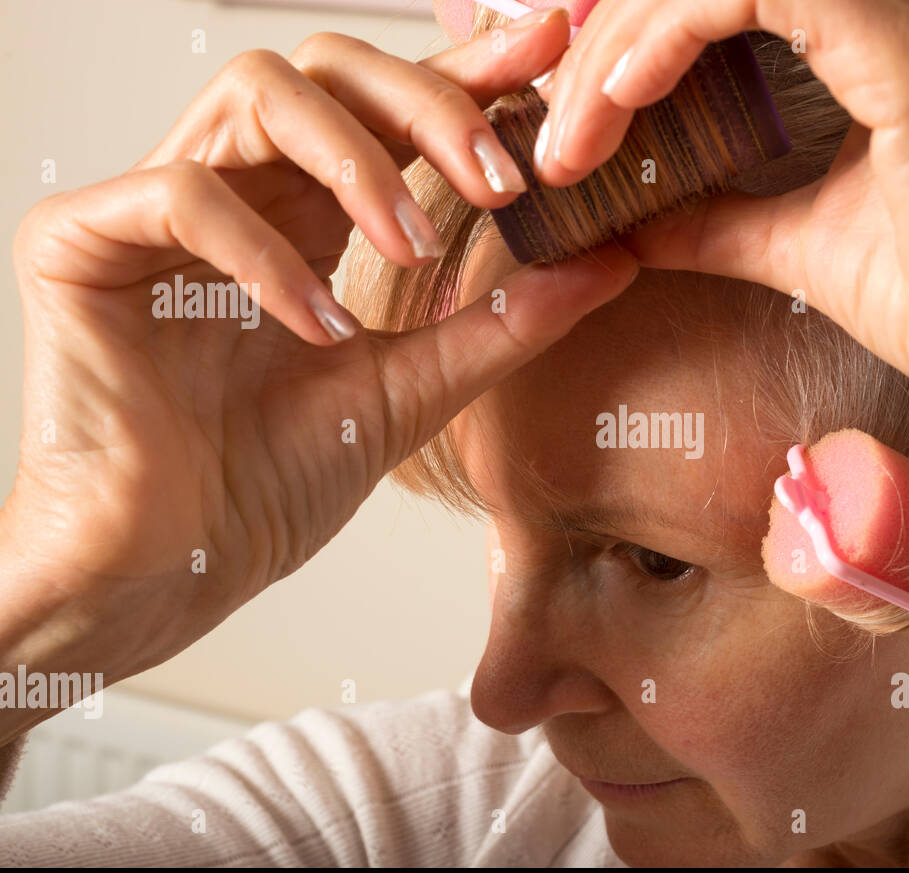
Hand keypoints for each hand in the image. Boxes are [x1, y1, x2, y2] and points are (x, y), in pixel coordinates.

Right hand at [2, 11, 636, 689]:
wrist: (170, 569)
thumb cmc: (272, 481)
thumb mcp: (416, 391)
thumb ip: (504, 323)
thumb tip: (614, 260)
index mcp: (303, 214)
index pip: (387, 110)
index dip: (465, 72)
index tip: (548, 53)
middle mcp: (234, 189)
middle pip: (328, 69)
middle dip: (426, 105)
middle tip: (500, 179)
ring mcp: (152, 206)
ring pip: (257, 95)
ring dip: (356, 165)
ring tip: (413, 250)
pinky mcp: (81, 240)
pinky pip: (181, 194)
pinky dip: (266, 253)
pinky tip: (319, 326)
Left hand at [531, 0, 908, 466]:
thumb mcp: (801, 248)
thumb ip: (721, 222)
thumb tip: (633, 227)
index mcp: (879, 42)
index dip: (634, 33)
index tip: (572, 119)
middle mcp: (900, 11)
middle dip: (611, 30)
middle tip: (554, 122)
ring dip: (625, 32)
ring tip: (572, 124)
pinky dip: (668, 32)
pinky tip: (621, 98)